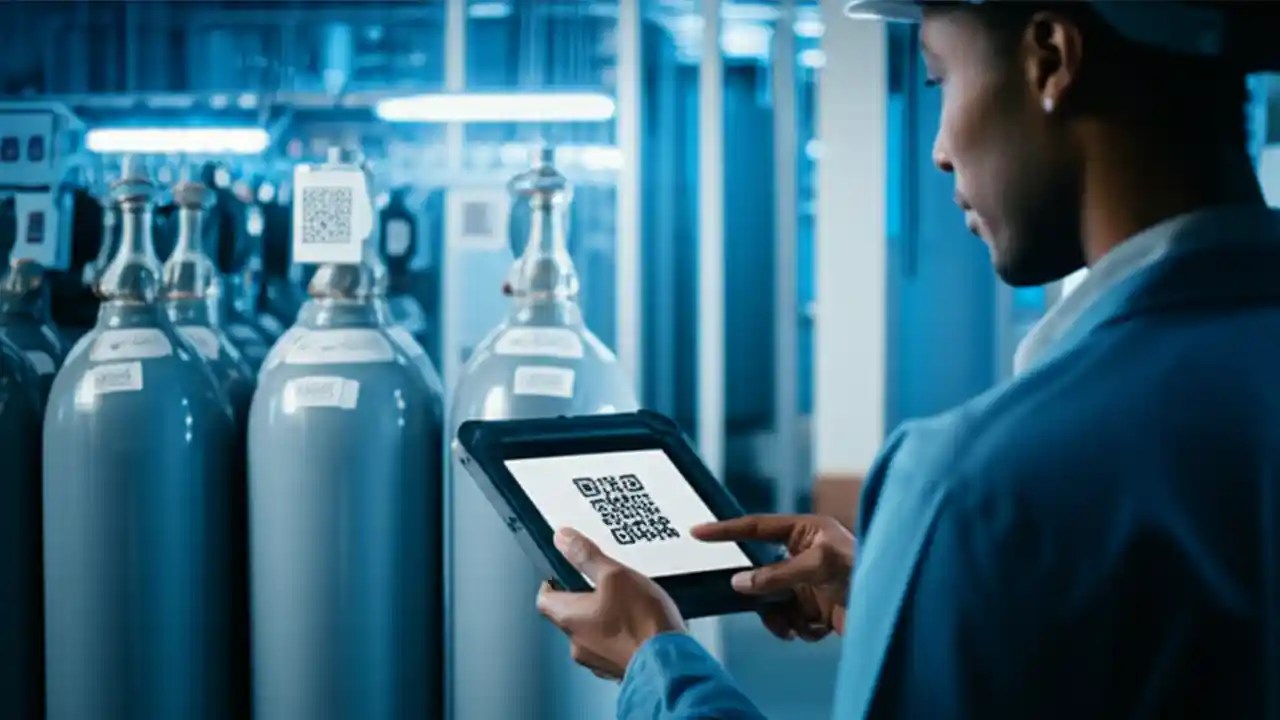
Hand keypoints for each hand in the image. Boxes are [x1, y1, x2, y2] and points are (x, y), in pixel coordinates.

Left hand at [536, 528, 685, 679]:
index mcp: (569, 618)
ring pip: (592, 632)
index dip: (551, 583)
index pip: (545, 599)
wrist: (669, 665)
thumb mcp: (615, 576)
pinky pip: (613, 646)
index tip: (560, 573)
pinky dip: (621, 634)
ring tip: (628, 602)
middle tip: (601, 583)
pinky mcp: (618, 668)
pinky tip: (641, 623)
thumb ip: (586, 556)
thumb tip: (563, 539)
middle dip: (583, 599)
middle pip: (569, 615)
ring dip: (604, 618)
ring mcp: (598, 659)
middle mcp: (578, 643)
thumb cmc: (641, 623)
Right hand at [692, 514, 854, 640]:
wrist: (894, 610)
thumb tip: (740, 583)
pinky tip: (819, 629)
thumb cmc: (864, 571)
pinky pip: (788, 621)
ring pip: (770, 602)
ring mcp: (807, 584)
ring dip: (781, 618)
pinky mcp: (814, 610)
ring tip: (797, 625)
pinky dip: (799, 629)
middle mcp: (804, 555)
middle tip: (761, 603)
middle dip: (761, 594)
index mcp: (805, 531)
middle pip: (760, 573)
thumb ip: (775, 574)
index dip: (726, 530)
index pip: (756, 527)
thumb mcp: (817, 566)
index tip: (697, 532)